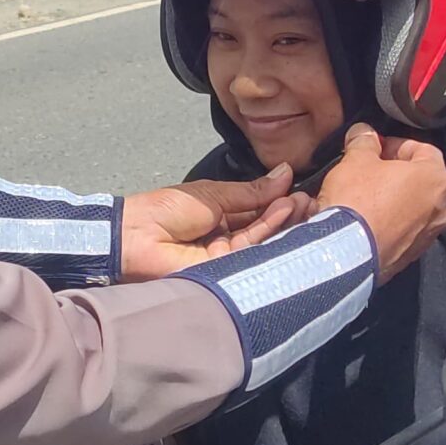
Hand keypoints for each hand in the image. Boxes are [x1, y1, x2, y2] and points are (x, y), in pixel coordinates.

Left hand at [121, 164, 315, 278]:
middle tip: (309, 198)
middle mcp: (228, 237)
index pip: (256, 210)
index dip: (277, 200)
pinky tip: (285, 211)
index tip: (298, 188)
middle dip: (287, 212)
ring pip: (264, 239)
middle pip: (264, 227)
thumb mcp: (214, 194)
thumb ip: (251, 191)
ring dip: (284, 220)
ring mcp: (229, 256)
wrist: (136, 237)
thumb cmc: (166, 209)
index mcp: (221, 217)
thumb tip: (286, 173)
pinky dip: (270, 229)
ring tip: (303, 202)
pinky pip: (254, 250)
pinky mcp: (229, 271)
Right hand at [315, 125, 445, 275]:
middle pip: (420, 179)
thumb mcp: (356, 159)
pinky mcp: (412, 256)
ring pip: (413, 207)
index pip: (423, 149)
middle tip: (367, 170)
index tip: (374, 147)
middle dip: (395, 172)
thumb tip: (364, 133)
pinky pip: (404, 230)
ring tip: (364, 197)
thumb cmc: (358, 200)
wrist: (347, 253)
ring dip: (392, 198)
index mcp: (436, 178)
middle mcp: (441, 208)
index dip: (395, 143)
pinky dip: (389, 222)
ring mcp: (429, 235)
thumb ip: (364, 141)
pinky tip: (365, 220)